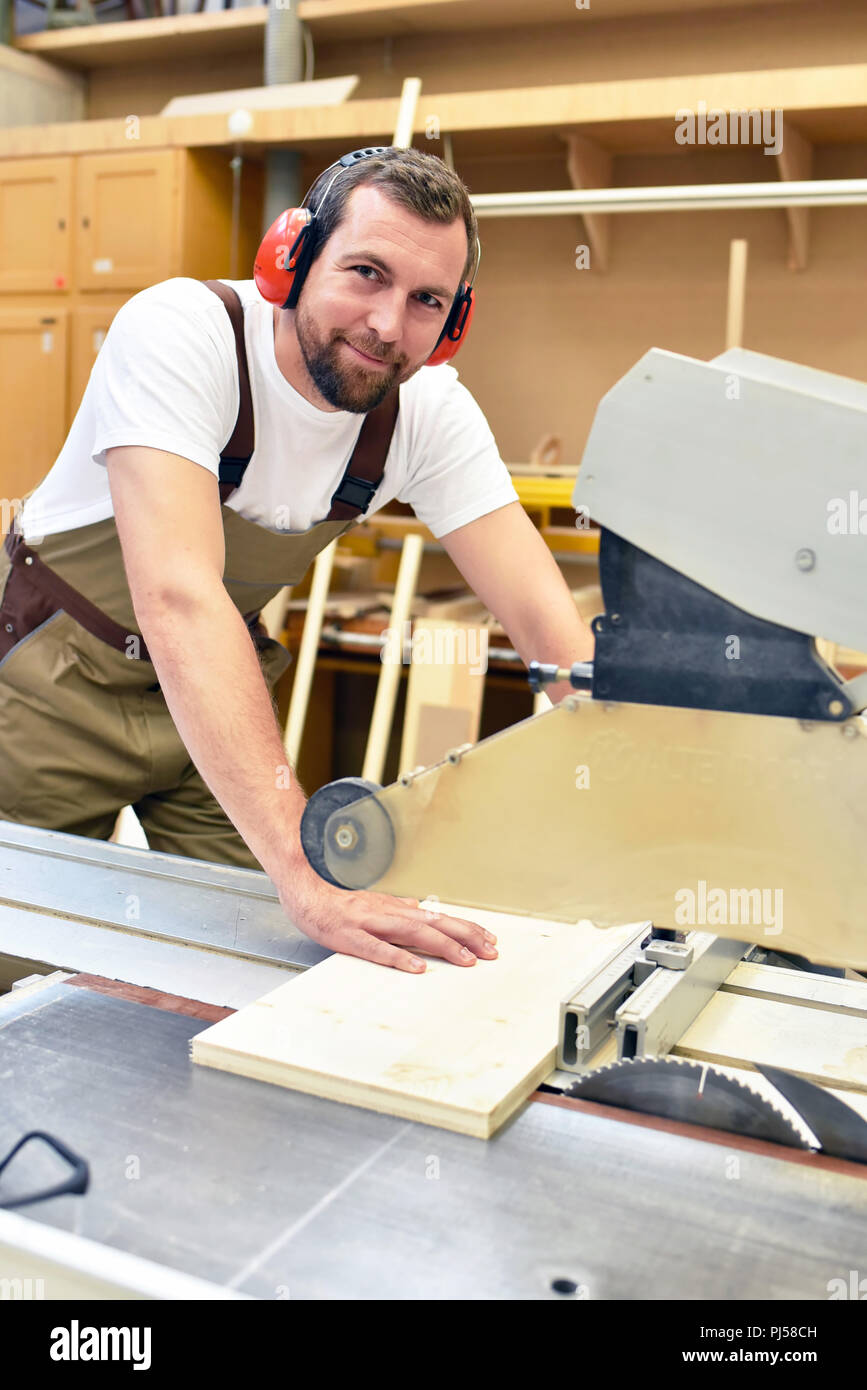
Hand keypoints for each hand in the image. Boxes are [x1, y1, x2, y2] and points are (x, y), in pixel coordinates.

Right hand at [278, 862, 497, 972]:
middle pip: (435, 924)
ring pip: (413, 934)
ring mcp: (371, 924)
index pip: (440, 918)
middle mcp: (389, 913)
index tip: (490, 940)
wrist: (306, 894)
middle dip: (466, 938)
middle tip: (491, 952)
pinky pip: (378, 949)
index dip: (467, 929)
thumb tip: (423, 910)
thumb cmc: (341, 904)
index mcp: (397, 908)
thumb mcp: (377, 904)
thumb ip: (400, 909)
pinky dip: (399, 958)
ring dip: (442, 947)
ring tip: (465, 960)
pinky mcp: (351, 937)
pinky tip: (417, 968)